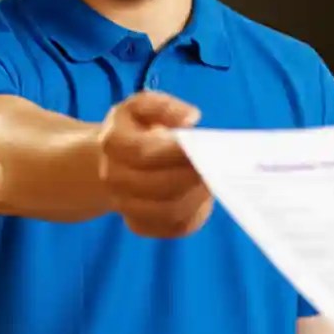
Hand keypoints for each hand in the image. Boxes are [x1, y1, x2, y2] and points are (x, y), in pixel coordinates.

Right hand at [96, 91, 212, 237]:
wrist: (116, 162)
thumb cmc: (137, 130)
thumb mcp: (143, 106)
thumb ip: (164, 106)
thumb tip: (190, 118)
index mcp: (114, 143)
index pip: (143, 153)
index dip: (175, 153)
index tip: (203, 146)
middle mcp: (114, 177)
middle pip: (158, 186)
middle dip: (192, 176)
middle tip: (219, 166)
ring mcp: (126, 205)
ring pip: (169, 210)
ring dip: (197, 197)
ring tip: (215, 180)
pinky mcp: (142, 225)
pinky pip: (173, 227)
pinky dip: (194, 214)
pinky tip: (204, 197)